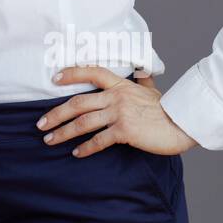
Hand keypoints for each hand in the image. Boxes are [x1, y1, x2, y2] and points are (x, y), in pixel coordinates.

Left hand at [36, 65, 197, 157]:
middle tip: (41, 124)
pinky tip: (76, 152)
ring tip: (50, 140)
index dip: (72, 74)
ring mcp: (120, 114)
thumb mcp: (152, 89)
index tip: (55, 78)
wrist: (182, 124)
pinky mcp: (124, 131)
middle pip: (77, 103)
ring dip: (63, 132)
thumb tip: (141, 70)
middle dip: (55, 114)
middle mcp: (117, 97)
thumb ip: (142, 80)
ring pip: (83, 122)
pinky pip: (99, 140)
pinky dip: (85, 147)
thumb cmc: (167, 108)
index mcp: (121, 85)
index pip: (92, 72)